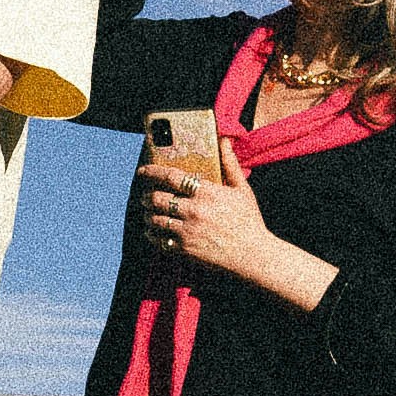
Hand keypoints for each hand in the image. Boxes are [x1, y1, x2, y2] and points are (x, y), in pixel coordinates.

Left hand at [137, 158, 306, 286]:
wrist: (253, 255)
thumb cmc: (249, 221)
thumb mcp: (242, 189)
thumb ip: (229, 163)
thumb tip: (224, 140)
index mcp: (206, 193)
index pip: (171, 177)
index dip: (152, 172)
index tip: (143, 171)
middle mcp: (193, 210)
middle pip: (156, 198)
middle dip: (146, 196)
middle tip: (145, 196)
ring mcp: (187, 231)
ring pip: (154, 219)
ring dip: (147, 215)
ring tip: (148, 213)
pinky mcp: (185, 249)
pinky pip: (158, 240)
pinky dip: (152, 235)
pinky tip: (154, 232)